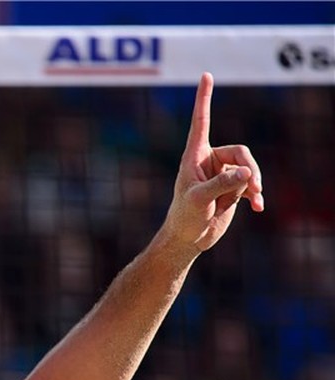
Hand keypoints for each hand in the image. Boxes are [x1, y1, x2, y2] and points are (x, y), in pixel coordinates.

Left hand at [162, 72, 263, 254]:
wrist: (187, 238)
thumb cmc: (185, 217)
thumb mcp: (199, 200)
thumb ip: (222, 184)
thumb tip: (247, 173)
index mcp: (194, 155)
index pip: (201, 121)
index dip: (204, 99)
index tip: (206, 75)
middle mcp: (209, 160)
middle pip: (241, 152)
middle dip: (249, 169)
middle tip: (252, 188)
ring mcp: (222, 174)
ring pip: (249, 168)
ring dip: (252, 185)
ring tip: (249, 201)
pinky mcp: (232, 188)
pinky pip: (251, 184)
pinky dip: (256, 195)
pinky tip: (259, 208)